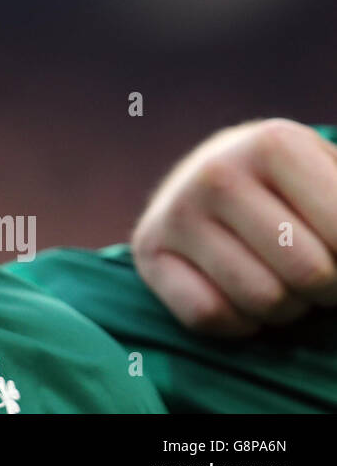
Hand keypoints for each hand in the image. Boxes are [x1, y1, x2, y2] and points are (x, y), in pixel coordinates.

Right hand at [133, 118, 336, 335]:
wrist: (213, 177)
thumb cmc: (298, 189)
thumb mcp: (335, 177)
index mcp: (273, 143)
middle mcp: (216, 171)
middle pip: (309, 273)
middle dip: (326, 288)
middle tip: (314, 270)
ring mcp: (176, 211)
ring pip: (262, 301)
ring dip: (286, 308)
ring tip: (279, 281)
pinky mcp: (147, 250)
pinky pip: (210, 317)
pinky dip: (238, 323)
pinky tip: (239, 296)